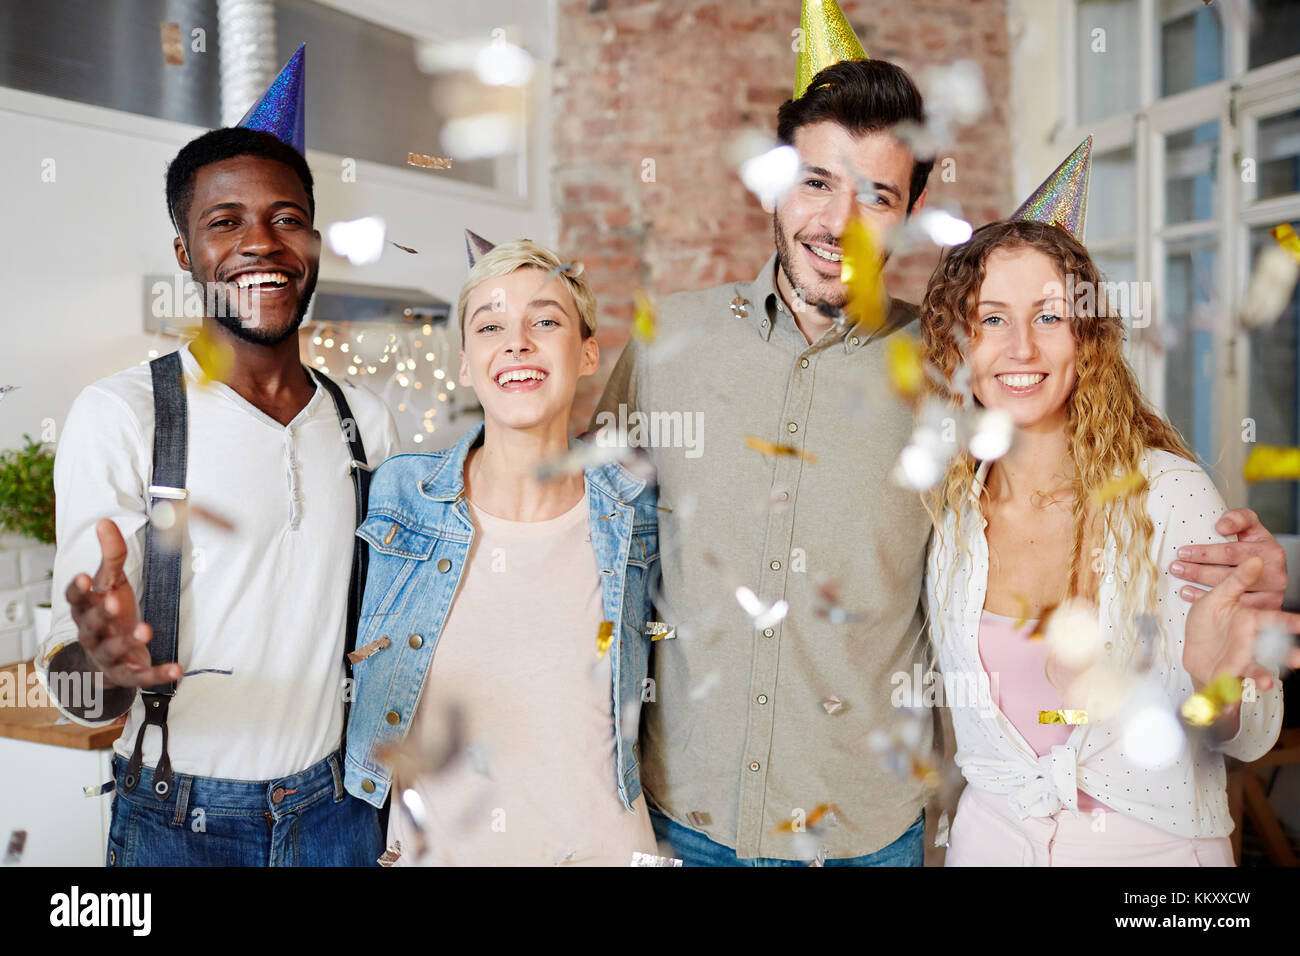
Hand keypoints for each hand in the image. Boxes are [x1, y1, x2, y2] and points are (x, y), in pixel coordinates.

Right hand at [64, 518, 181, 688]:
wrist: (109, 659)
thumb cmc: (110, 614)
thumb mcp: (112, 584)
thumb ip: (111, 556)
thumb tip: (105, 522)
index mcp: (85, 610)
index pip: (76, 599)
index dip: (78, 590)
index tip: (84, 576)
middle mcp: (92, 634)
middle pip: (91, 625)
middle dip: (101, 615)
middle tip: (113, 602)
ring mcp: (108, 655)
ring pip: (112, 650)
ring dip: (127, 641)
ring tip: (145, 630)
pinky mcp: (127, 673)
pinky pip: (141, 676)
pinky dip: (158, 674)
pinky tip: (177, 668)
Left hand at [1171, 508, 1287, 609]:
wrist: (1270, 569)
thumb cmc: (1255, 546)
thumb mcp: (1251, 526)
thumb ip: (1238, 518)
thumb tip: (1222, 527)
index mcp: (1272, 551)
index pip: (1231, 553)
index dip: (1204, 553)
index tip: (1183, 552)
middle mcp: (1276, 574)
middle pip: (1228, 575)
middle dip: (1197, 571)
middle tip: (1176, 567)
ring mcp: (1273, 594)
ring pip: (1230, 594)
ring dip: (1200, 589)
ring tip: (1181, 584)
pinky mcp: (1267, 609)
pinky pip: (1234, 609)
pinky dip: (1211, 602)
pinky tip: (1193, 596)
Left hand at [1183, 556, 1299, 691]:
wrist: (1191, 647)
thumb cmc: (1208, 622)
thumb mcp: (1217, 597)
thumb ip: (1236, 581)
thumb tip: (1256, 558)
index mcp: (1250, 621)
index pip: (1274, 620)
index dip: (1290, 622)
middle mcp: (1249, 643)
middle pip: (1271, 650)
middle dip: (1286, 655)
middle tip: (1299, 658)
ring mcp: (1239, 660)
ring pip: (1254, 670)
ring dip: (1261, 677)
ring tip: (1265, 681)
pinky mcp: (1226, 675)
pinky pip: (1230, 686)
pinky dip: (1231, 697)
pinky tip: (1231, 705)